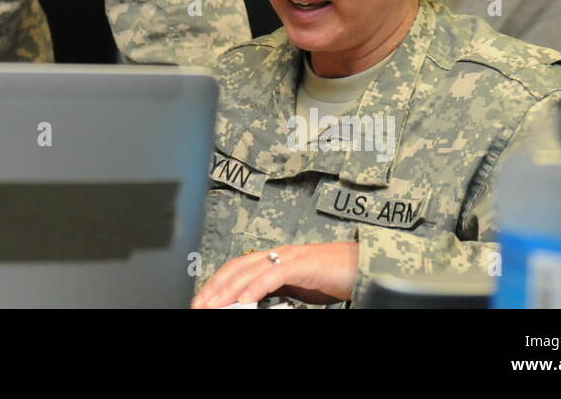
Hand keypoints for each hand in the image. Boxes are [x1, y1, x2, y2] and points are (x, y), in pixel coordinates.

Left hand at [191, 241, 358, 307]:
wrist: (361, 266)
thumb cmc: (332, 277)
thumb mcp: (297, 288)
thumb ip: (275, 294)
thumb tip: (254, 305)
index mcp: (273, 259)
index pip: (236, 268)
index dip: (217, 283)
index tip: (203, 300)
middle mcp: (276, 254)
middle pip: (235, 268)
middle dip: (213, 287)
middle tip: (199, 305)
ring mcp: (288, 257)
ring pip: (248, 271)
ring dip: (227, 290)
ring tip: (213, 305)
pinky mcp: (300, 265)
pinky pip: (272, 276)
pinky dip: (254, 288)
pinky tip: (242, 299)